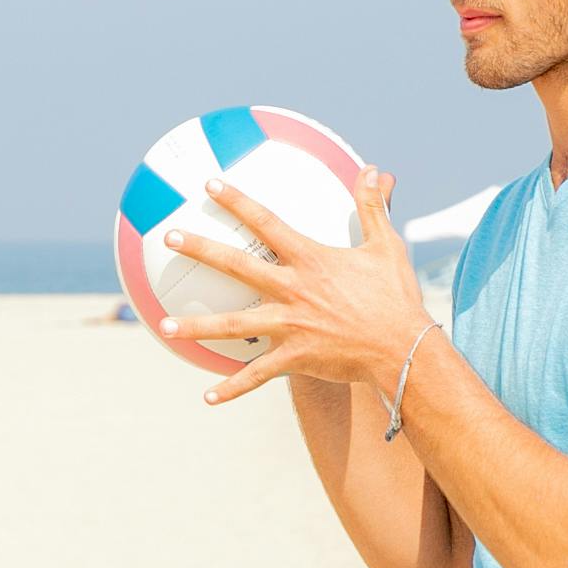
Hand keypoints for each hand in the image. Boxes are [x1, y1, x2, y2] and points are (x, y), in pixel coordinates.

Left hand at [159, 168, 432, 402]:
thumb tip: (374, 170)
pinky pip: (256, 375)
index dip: (237, 201)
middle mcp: (292, 289)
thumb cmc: (396, 297)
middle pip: (236, 265)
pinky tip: (207, 398)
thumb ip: (373, 207)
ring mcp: (289, 325)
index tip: (210, 185)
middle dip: (200, 249)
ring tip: (164, 326)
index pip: (266, 223)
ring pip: (232, 325)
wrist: (403, 349)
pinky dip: (232, 388)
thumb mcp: (386, 246)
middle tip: (169, 236)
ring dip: (196, 326)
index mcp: (310, 260)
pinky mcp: (294, 357)